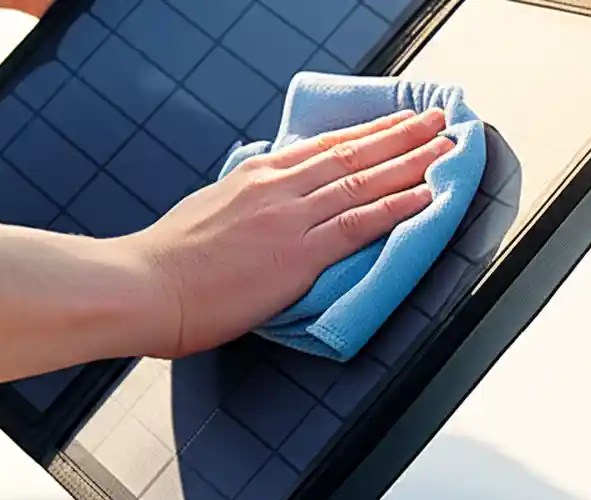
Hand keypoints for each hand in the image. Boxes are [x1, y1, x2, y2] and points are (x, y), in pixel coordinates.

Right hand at [124, 108, 454, 357]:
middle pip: (353, 152)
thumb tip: (263, 199)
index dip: (368, 131)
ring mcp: (290, 218)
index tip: (396, 121)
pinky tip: (424, 196)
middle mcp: (278, 187)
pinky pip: (359, 223)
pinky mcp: (298, 255)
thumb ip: (245, 200)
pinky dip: (397, 206)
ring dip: (411, 162)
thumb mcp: (210, 209)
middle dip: (402, 134)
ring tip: (445, 149)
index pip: (325, 144)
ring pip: (364, 180)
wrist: (145, 286)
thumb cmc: (169, 261)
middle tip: (438, 121)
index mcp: (257, 174)